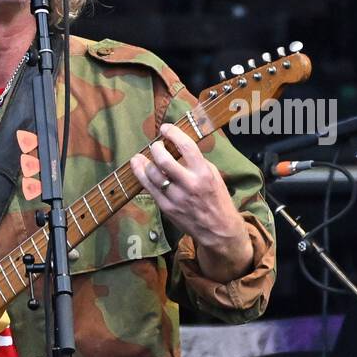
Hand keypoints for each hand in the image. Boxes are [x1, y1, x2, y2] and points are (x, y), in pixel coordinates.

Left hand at [130, 123, 251, 276]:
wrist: (218, 228)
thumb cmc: (217, 198)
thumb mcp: (214, 175)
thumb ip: (197, 162)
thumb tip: (178, 147)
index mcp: (204, 173)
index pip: (186, 146)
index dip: (173, 133)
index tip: (165, 128)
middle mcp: (189, 184)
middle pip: (164, 160)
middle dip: (155, 148)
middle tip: (154, 145)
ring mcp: (176, 197)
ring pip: (152, 175)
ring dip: (143, 163)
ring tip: (140, 157)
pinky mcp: (166, 208)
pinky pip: (149, 189)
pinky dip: (141, 176)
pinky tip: (138, 168)